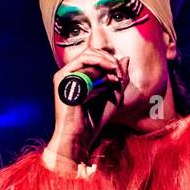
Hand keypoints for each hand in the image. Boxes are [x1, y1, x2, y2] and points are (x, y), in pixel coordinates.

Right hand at [45, 48, 126, 169]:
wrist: (80, 138)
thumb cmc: (94, 119)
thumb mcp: (113, 95)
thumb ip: (119, 76)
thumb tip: (126, 57)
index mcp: (77, 75)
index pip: (94, 55)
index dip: (110, 60)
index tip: (121, 76)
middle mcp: (68, 73)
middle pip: (90, 51)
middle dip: (109, 59)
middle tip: (120, 74)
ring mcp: (64, 77)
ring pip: (88, 56)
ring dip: (106, 63)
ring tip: (116, 77)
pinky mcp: (63, 82)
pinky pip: (84, 68)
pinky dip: (98, 74)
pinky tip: (106, 87)